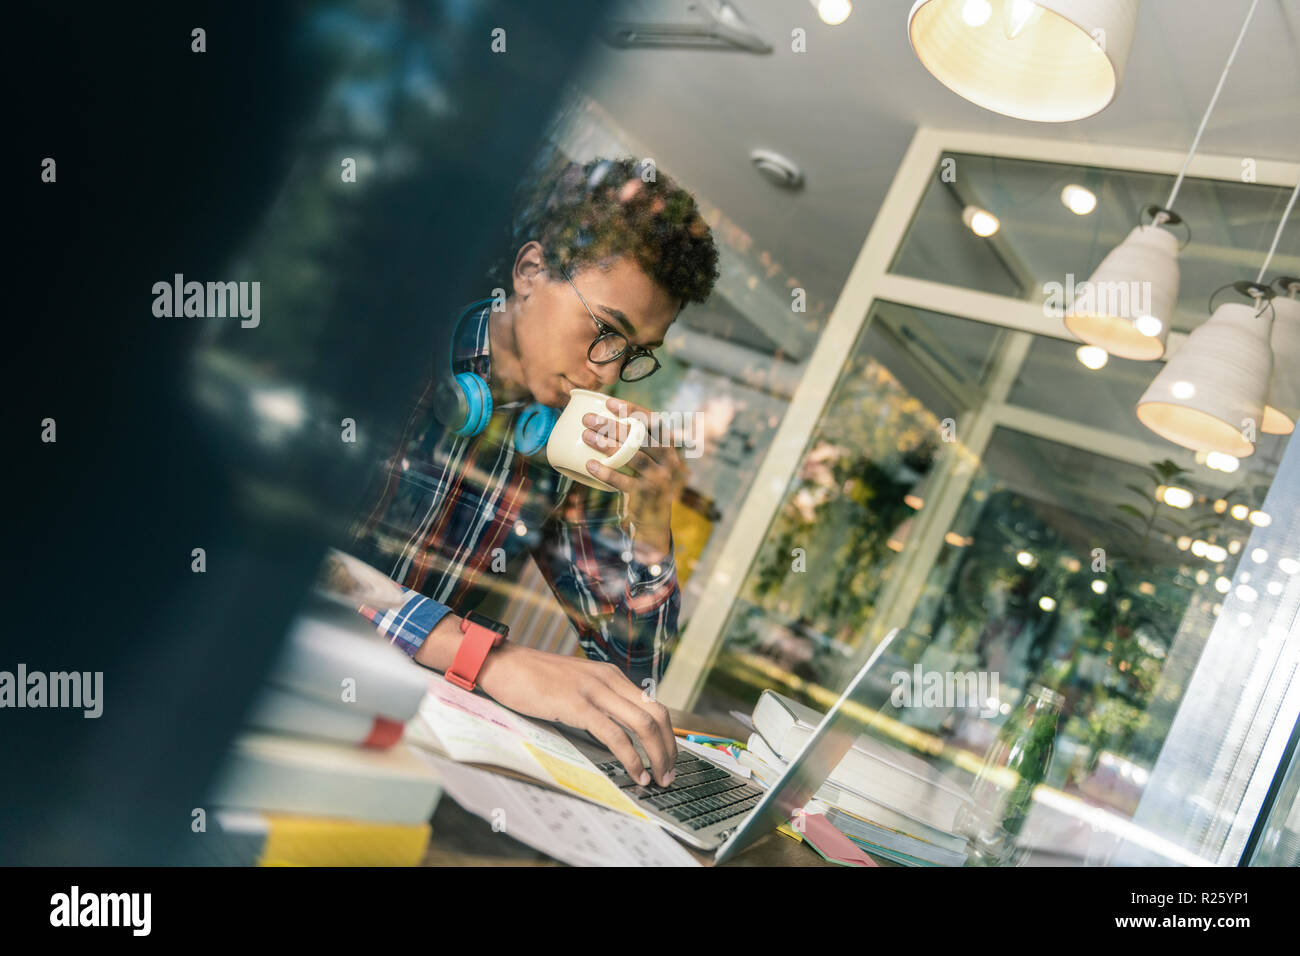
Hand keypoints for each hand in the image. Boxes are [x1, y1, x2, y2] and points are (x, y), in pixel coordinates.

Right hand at [476, 642, 677, 785]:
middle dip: (669, 749)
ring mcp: (595, 691)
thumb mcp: (575, 684)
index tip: (668, 758)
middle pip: (657, 715)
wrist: (503, 664)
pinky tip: (635, 773)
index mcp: (611, 675)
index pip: (654, 705)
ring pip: (643, 725)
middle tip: (669, 774)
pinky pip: (615, 736)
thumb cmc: (533, 678)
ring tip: (658, 779)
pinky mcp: (578, 706)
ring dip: (656, 756)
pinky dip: (631, 758)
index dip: (667, 735)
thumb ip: (597, 698)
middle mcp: (609, 680)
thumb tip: (615, 728)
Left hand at [582, 397, 687, 559]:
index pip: (653, 421)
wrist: (656, 520)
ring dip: (607, 444)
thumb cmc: (647, 481)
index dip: (632, 409)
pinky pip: (623, 481)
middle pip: (639, 436)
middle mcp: (668, 460)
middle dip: (611, 425)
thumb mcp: (650, 460)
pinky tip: (589, 464)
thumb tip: (605, 418)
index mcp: (669, 446)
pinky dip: (606, 472)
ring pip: (632, 456)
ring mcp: (659, 478)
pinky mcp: (646, 495)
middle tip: (588, 419)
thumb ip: (638, 442)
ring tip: (586, 436)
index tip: (609, 402)